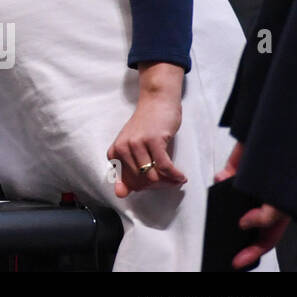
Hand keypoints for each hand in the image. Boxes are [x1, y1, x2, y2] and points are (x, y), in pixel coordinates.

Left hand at [107, 63, 186, 197]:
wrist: (156, 102)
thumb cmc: (147, 126)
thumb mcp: (134, 149)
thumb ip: (127, 172)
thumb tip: (120, 194)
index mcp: (115, 152)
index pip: (128, 182)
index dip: (145, 187)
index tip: (155, 184)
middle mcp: (123, 148)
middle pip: (141, 182)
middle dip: (158, 186)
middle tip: (169, 181)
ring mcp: (137, 144)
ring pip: (153, 177)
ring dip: (168, 182)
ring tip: (176, 178)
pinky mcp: (153, 141)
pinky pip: (165, 167)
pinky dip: (175, 175)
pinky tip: (180, 176)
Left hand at [216, 141, 291, 269]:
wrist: (280, 136)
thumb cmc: (289, 170)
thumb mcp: (283, 201)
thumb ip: (266, 216)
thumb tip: (244, 224)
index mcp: (276, 214)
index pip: (264, 240)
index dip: (250, 253)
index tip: (236, 262)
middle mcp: (261, 203)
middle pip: (245, 224)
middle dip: (232, 233)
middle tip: (218, 244)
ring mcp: (247, 188)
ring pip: (231, 204)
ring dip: (221, 208)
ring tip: (212, 216)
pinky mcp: (236, 171)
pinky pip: (223, 180)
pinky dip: (219, 181)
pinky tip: (219, 181)